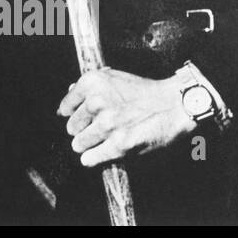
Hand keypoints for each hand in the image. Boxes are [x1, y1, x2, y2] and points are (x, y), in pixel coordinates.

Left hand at [58, 67, 195, 166]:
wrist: (173, 104)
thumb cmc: (143, 91)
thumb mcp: (113, 78)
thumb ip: (89, 86)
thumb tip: (70, 92)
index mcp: (92, 82)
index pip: (65, 107)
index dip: (73, 114)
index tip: (82, 118)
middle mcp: (96, 102)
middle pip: (71, 127)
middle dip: (82, 130)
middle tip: (97, 129)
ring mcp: (107, 125)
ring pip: (78, 144)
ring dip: (88, 145)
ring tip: (101, 142)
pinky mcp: (118, 145)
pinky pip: (89, 159)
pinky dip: (93, 159)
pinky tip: (98, 154)